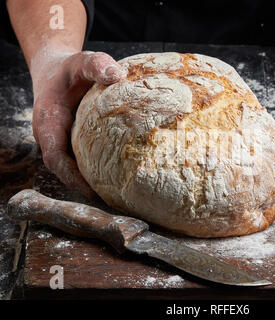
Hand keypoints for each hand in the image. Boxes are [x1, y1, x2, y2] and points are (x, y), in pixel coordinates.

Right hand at [31, 50, 125, 196]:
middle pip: (63, 168)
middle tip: (111, 198)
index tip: (91, 190)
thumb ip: (97, 65)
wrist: (54, 69)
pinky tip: (113, 173)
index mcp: (49, 122)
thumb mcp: (82, 61)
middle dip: (83, 185)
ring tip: (115, 194)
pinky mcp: (68, 140)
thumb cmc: (68, 68)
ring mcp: (59, 140)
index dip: (71, 176)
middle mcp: (51, 135)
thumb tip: (119, 76)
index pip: (55, 157)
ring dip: (88, 180)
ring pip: (70, 166)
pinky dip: (91, 168)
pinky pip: (77, 158)